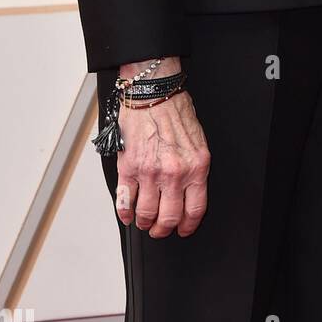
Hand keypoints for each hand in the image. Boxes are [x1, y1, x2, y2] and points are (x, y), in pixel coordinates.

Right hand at [114, 56, 209, 237]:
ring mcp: (150, 173)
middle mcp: (175, 173)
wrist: (153, 92)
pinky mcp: (129, 168)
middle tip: (159, 229)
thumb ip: (193, 168)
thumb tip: (187, 193)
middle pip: (169, 218)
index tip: (182, 229)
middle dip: (163, 229)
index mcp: (196, 166)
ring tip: (143, 220)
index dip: (187, 225)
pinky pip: (125, 201)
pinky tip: (127, 213)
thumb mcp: (197, 141)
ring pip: (146, 214)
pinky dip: (125, 212)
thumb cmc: (175, 111)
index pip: (194, 209)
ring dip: (144, 222)